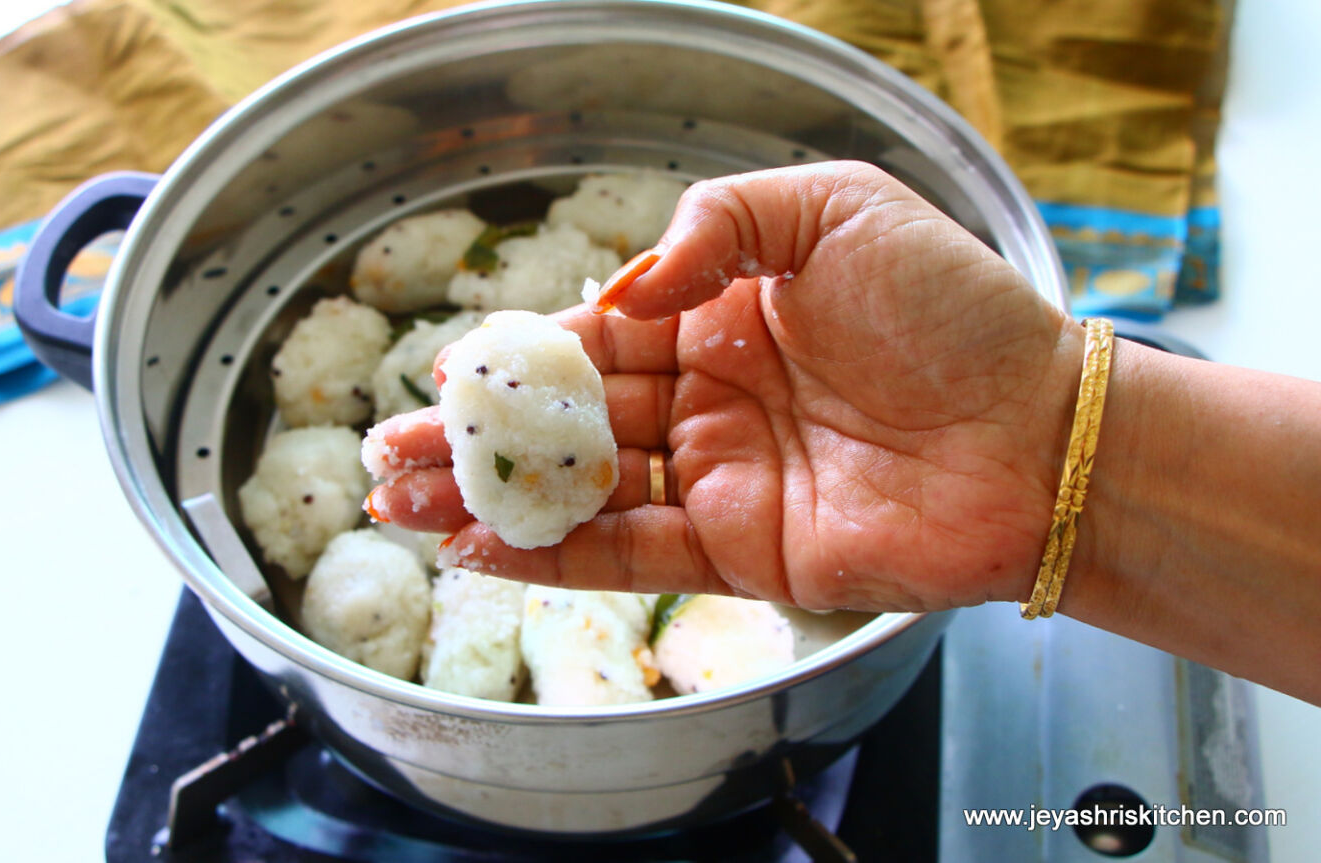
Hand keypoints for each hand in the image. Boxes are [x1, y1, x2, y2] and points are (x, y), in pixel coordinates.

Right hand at [366, 162, 1084, 611]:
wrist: (1039, 433)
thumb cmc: (954, 309)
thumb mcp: (834, 208)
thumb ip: (716, 222)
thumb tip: (622, 289)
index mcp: (721, 315)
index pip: (596, 335)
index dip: (519, 355)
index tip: (449, 369)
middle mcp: (709, 397)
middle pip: (568, 419)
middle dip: (475, 436)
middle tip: (388, 450)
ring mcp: (721, 475)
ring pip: (581, 489)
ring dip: (489, 497)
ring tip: (399, 500)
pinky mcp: (741, 547)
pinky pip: (630, 552)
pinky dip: (554, 553)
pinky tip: (480, 546)